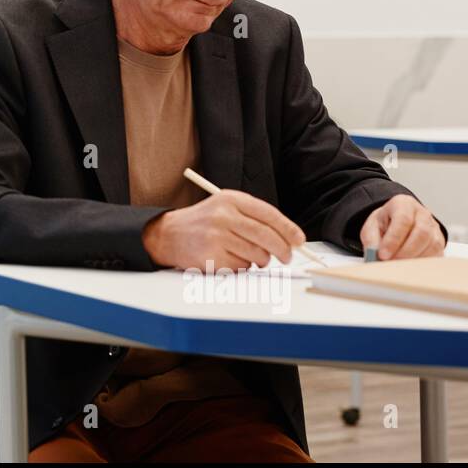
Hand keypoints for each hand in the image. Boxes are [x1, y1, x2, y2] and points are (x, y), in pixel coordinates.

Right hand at [141, 189, 304, 270]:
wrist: (168, 234)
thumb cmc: (204, 222)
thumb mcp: (226, 207)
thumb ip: (254, 218)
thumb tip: (290, 239)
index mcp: (230, 199)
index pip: (269, 215)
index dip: (289, 229)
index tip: (299, 241)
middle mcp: (223, 216)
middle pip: (267, 237)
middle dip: (282, 250)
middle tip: (286, 257)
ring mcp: (216, 237)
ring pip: (257, 256)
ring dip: (259, 260)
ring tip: (246, 255)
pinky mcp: (211, 257)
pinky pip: (241, 268)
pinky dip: (241, 268)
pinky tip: (228, 259)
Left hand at [359, 194, 444, 259]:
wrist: (395, 223)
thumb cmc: (385, 224)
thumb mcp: (371, 228)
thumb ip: (371, 240)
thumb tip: (375, 255)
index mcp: (403, 204)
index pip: (403, 220)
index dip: (393, 240)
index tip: (383, 255)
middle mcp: (422, 214)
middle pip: (422, 233)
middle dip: (405, 252)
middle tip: (391, 263)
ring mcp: (433, 228)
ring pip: (432, 245)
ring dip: (414, 260)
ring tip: (398, 267)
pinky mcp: (439, 243)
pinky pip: (436, 255)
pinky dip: (422, 264)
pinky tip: (409, 267)